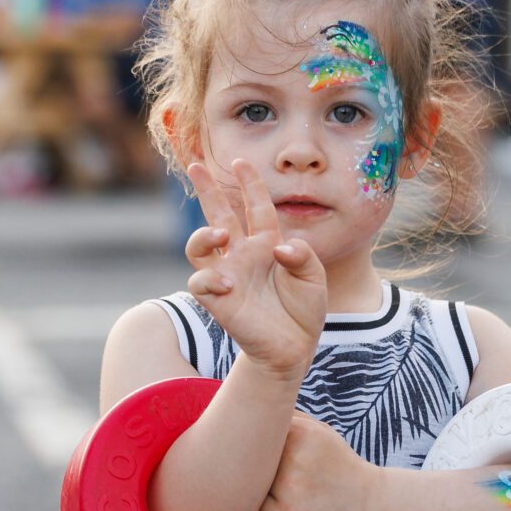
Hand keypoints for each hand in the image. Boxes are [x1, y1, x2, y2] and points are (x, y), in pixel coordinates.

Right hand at [184, 158, 326, 379]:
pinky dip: (210, 278)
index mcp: (266, 244)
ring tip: (220, 233)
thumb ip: (302, 255)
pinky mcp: (218, 299)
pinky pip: (200, 281)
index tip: (240, 162)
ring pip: (199, 245)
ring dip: (204, 234)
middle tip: (195, 165)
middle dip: (207, 189)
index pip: (255, 207)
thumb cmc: (304, 310)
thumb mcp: (315, 277)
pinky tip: (228, 284)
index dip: (249, 184)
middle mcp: (242, 255)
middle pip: (219, 214)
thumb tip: (277, 247)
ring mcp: (227, 275)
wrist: (294, 348)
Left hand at [257, 413, 370, 510]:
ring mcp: (289, 486)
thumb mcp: (321, 431)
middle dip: (252, 462)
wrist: (367, 502)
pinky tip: (282, 502)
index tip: (259, 449)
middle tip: (259, 468)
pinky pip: (255, 507)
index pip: (257, 431)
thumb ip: (291, 418)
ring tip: (281, 488)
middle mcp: (293, 457)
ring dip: (257, 484)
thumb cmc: (338, 463)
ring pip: (251, 481)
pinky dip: (262, 505)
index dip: (253, 441)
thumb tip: (254, 407)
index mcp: (301, 432)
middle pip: (250, 456)